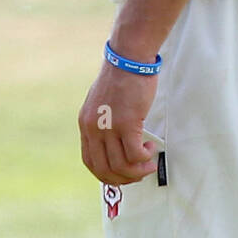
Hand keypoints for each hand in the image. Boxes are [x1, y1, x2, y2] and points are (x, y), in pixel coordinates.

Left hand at [78, 59, 159, 185]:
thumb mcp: (102, 102)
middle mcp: (94, 128)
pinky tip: (151, 149)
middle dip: (123, 179)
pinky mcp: (127, 123)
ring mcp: (109, 127)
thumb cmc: (121, 77)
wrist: (129, 58)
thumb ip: (104, 123)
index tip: (121, 175)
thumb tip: (115, 145)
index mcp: (86, 123)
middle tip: (138, 174)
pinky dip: (145, 158)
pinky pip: (135, 155)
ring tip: (149, 161)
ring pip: (121, 166)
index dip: (106, 174)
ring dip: (138, 171)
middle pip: (104, 170)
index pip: (90, 161)